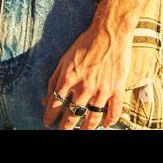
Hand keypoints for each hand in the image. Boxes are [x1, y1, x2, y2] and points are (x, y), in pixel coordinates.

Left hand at [42, 0, 149, 129]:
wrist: (110, 32)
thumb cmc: (86, 43)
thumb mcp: (64, 59)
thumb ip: (53, 80)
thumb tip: (46, 99)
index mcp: (68, 80)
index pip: (54, 107)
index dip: (49, 118)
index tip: (48, 123)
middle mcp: (83, 88)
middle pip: (71, 117)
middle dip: (65, 127)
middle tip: (63, 130)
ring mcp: (101, 90)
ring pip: (92, 119)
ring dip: (85, 128)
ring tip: (82, 130)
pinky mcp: (116, 88)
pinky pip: (113, 112)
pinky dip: (109, 121)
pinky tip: (105, 124)